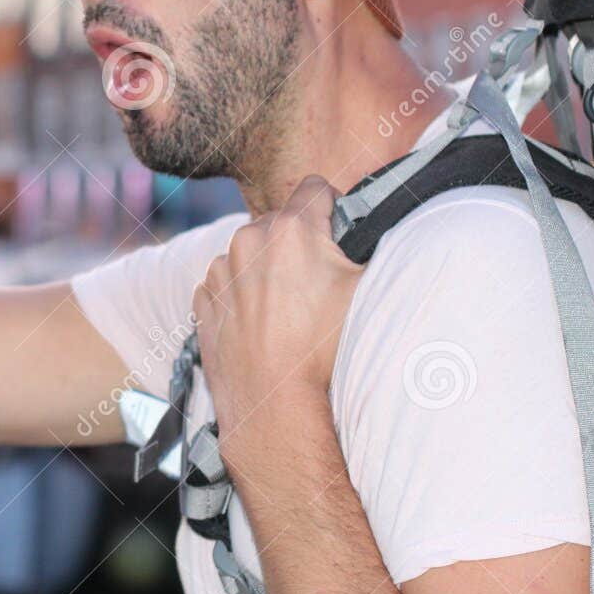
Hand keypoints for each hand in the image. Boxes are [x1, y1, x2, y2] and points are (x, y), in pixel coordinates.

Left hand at [191, 175, 362, 436]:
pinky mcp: (204, 302)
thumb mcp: (368, 293)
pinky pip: (226, 283)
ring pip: (250, 253)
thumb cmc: (323, 351)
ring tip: (289, 311)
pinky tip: (263, 324)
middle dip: (300, 243)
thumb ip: (380, 249)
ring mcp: (220, 272)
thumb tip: (389, 230)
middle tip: (318, 284)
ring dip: (267, 269)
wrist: (273, 405)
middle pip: (281, 223)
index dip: (332, 207)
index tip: (339, 233)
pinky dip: (241, 295)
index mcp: (290, 229)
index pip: (315, 188)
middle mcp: (247, 241)